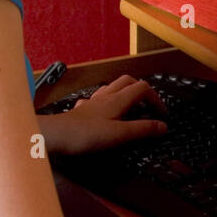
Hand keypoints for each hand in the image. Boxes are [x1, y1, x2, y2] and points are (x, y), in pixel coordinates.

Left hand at [40, 75, 167, 155]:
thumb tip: (162, 126)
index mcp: (118, 100)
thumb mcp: (120, 134)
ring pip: (112, 87)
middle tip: (148, 104)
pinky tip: (104, 112)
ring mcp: (93, 102)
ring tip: (130, 105)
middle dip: (142, 90)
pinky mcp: (82, 111)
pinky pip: (96, 99)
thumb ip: (142, 129)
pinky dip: (106, 103)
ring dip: (124, 92)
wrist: (55, 135)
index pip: (143, 88)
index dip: (156, 99)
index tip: (161, 114)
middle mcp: (106, 97)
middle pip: (128, 81)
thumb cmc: (84, 134)